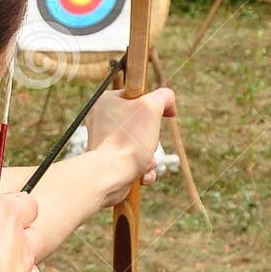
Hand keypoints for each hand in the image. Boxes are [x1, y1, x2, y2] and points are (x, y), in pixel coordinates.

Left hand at [84, 86, 175, 201]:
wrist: (110, 175)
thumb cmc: (128, 139)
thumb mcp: (151, 107)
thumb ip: (163, 96)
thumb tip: (169, 102)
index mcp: (106, 101)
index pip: (138, 97)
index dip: (152, 106)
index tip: (160, 115)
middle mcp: (102, 121)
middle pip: (142, 124)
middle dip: (152, 137)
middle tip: (147, 141)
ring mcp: (105, 143)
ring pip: (141, 145)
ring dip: (150, 156)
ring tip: (144, 161)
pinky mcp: (109, 162)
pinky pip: (134, 161)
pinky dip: (143, 169)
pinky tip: (141, 174)